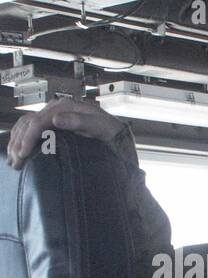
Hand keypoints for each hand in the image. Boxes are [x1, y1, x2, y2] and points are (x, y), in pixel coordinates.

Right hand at [6, 96, 126, 168]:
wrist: (117, 131)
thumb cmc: (111, 130)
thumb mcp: (100, 127)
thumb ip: (80, 122)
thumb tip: (56, 119)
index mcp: (64, 108)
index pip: (38, 122)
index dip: (28, 138)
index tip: (23, 155)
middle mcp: (55, 108)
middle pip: (28, 123)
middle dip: (19, 142)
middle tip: (15, 162)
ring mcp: (53, 114)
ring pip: (26, 124)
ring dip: (17, 141)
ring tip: (14, 160)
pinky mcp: (53, 122)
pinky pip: (32, 127)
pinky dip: (22, 138)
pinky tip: (18, 150)